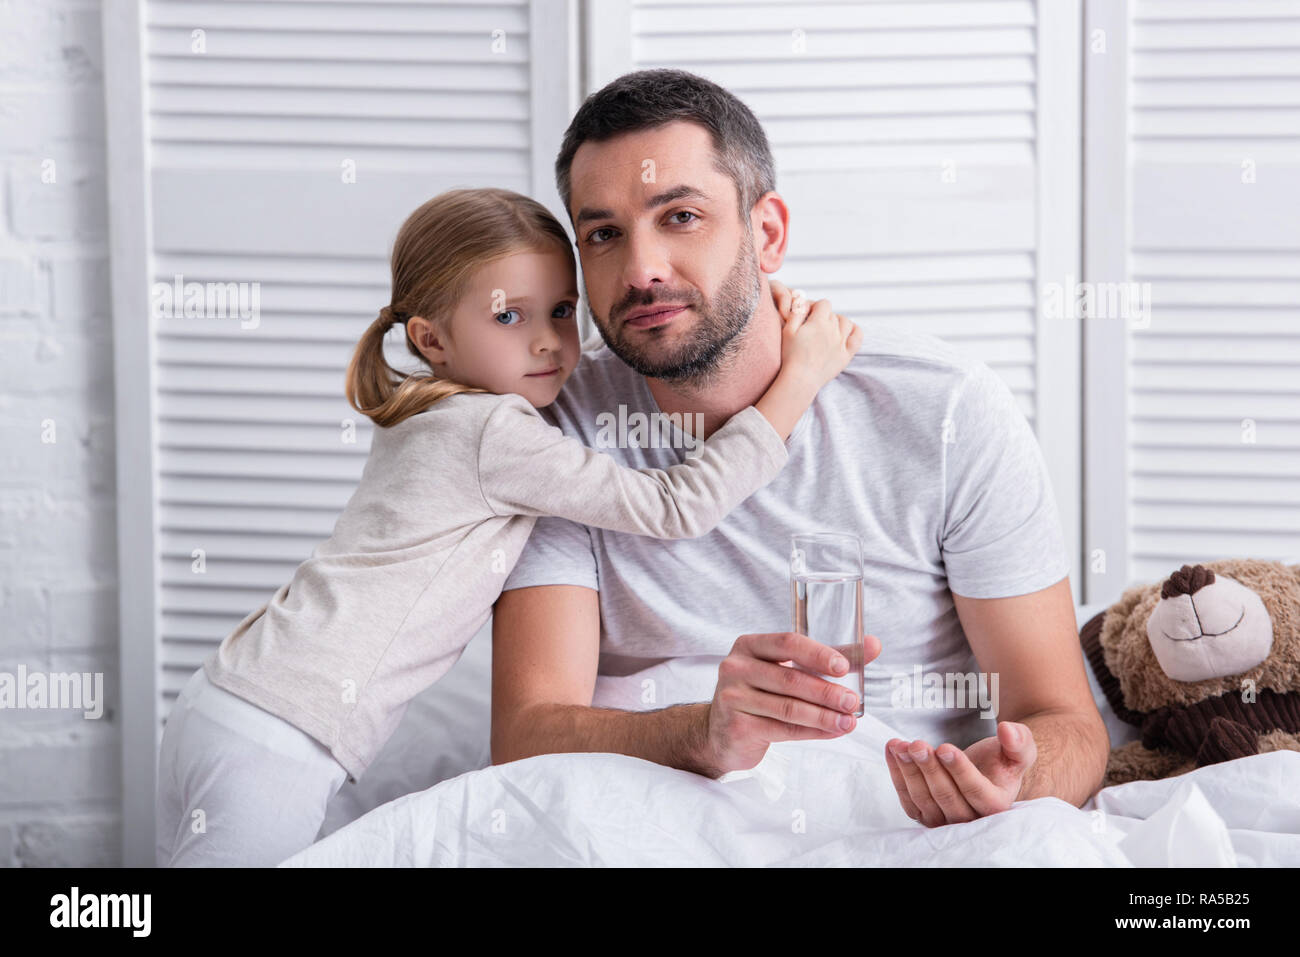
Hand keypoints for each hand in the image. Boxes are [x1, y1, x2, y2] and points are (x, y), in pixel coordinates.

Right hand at [699, 631, 882, 775]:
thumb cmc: (761, 694)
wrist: (721, 732)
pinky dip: (813, 733)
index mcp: (749, 645)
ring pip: (789, 708)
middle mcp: (736, 667)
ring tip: (849, 722)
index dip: (818, 654)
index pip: (788, 643)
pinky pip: (784, 730)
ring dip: (824, 716)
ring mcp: (733, 698)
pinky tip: (833, 732)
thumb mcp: (785, 669)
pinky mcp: (737, 727)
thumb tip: (873, 644)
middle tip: (853, 702)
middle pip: (790, 679)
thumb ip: (827, 658)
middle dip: (827, 692)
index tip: (844, 668)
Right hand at [769, 279, 860, 391]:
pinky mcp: (846, 355)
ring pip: (846, 322)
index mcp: (819, 322)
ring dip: (838, 322)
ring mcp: (841, 343)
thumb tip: (802, 298)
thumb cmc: (791, 355)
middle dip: (823, 316)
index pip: (824, 304)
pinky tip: (846, 333)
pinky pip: (857, 337)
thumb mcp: (788, 330)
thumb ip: (797, 312)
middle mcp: (833, 330)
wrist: (800, 380)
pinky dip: (854, 331)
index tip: (807, 316)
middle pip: (833, 314)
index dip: (815, 307)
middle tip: (812, 327)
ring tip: (827, 329)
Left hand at [884, 721, 1037, 826]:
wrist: (987, 770)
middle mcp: (971, 819)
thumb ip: (1019, 742)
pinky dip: (898, 775)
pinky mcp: (925, 815)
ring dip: (909, 771)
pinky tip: (893, 751)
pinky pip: (908, 799)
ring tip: (901, 745)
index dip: (960, 770)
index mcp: (996, 805)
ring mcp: (945, 820)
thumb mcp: (1019, 749)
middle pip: (947, 797)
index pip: (976, 792)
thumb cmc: (1003, 760)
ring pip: (924, 800)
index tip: (945, 747)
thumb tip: (1008, 730)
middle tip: (917, 744)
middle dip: (930, 768)